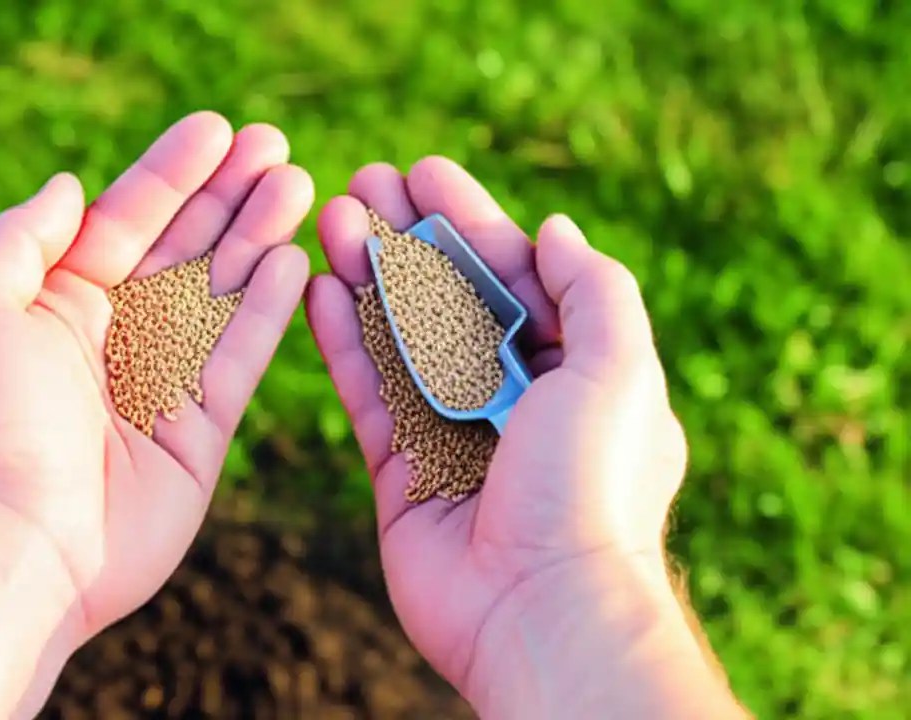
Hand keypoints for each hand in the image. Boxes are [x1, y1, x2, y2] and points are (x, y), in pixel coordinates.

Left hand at [0, 111, 311, 643]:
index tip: (219, 128)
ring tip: (300, 186)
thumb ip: (23, 239)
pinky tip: (293, 262)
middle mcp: (108, 338)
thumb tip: (72, 185)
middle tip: (277, 147)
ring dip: (258, 238)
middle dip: (228, 196)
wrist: (14, 545)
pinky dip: (266, 311)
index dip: (171, 173)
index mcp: (53, 304)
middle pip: (182, 248)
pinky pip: (237, 358)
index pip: (124, 220)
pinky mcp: (197, 433)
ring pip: (219, 293)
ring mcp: (156, 383)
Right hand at [307, 158, 708, 713]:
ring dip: (368, 275)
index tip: (425, 172)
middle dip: (408, 238)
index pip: (515, 276)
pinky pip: (368, 393)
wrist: (540, 611)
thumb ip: (593, 291)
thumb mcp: (618, 371)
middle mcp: (513, 398)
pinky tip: (319, 288)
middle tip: (363, 181)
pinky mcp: (403, 472)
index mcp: (575, 371)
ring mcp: (453, 433)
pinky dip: (343, 341)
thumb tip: (554, 229)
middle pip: (450, 298)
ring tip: (332, 216)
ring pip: (400, 338)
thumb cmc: (591, 489)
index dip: (471, 221)